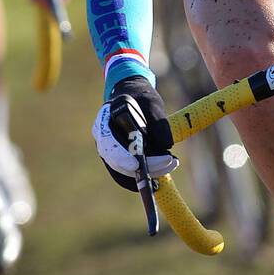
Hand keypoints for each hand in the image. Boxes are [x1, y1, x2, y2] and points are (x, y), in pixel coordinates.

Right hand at [91, 76, 177, 191]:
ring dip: (147, 173)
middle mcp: (103, 138)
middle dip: (144, 166)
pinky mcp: (119, 159)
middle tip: (170, 161)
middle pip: (117, 161)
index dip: (121, 157)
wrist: (134, 96)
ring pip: (123, 171)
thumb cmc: (141, 97)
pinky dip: (142, 178)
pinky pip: (126, 174)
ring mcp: (109, 151)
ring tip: (170, 164)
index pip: (109, 142)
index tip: (138, 165)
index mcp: (105, 119)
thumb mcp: (152, 102)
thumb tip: (166, 145)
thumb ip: (158, 121)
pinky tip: (160, 177)